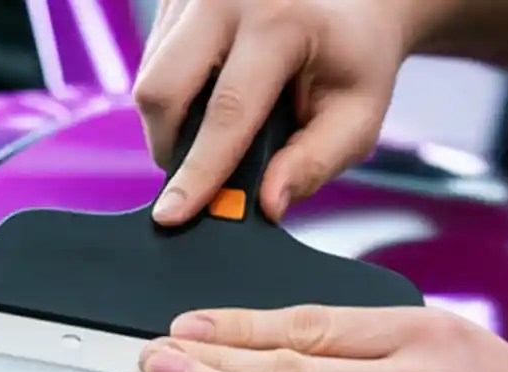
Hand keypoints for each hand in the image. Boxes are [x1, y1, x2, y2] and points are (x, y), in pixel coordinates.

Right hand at [135, 0, 428, 224]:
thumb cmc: (353, 57)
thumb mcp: (358, 114)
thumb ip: (315, 162)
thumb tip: (267, 203)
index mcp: (281, 20)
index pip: (226, 112)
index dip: (198, 172)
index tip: (172, 215)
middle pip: (162, 89)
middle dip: (169, 146)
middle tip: (200, 171)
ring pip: (149, 78)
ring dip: (173, 120)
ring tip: (222, 120)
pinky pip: (151, 61)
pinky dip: (174, 93)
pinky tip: (212, 87)